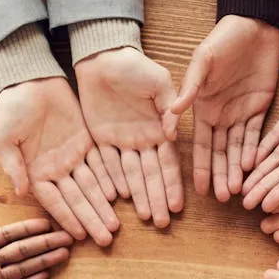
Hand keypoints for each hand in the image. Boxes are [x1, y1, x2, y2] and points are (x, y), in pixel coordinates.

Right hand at [0, 78, 119, 245]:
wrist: (29, 79)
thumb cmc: (10, 108)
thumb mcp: (2, 136)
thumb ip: (12, 164)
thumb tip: (21, 192)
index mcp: (34, 173)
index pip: (54, 202)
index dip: (67, 218)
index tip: (80, 236)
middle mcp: (56, 170)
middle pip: (77, 199)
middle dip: (91, 219)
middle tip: (107, 239)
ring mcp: (73, 157)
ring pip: (92, 186)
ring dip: (103, 206)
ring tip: (115, 226)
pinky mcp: (87, 141)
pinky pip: (101, 164)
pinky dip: (110, 179)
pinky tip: (120, 195)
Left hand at [76, 47, 183, 227]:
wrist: (102, 55)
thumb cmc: (134, 65)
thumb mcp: (158, 81)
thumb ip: (168, 106)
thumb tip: (173, 133)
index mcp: (159, 128)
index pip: (168, 163)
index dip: (173, 185)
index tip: (178, 206)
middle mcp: (142, 140)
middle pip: (150, 175)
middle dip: (157, 199)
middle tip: (162, 223)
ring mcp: (121, 142)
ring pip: (130, 175)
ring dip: (138, 197)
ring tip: (145, 217)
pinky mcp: (100, 139)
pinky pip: (106, 164)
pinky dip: (112, 181)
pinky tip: (118, 199)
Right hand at [171, 15, 278, 201]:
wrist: (253, 25)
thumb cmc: (222, 39)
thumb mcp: (202, 61)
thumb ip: (190, 87)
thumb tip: (173, 113)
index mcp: (202, 107)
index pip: (201, 144)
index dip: (201, 167)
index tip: (200, 190)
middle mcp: (219, 115)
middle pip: (220, 152)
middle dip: (221, 175)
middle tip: (224, 199)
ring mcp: (240, 113)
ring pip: (238, 148)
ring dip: (237, 169)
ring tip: (238, 191)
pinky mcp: (259, 107)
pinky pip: (257, 134)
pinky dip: (255, 150)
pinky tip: (252, 167)